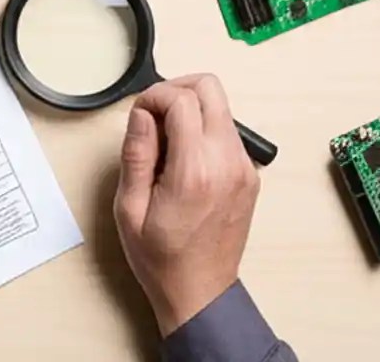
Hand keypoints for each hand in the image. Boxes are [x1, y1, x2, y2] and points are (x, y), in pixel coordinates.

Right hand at [113, 74, 259, 335]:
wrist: (200, 292)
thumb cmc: (161, 258)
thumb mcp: (129, 208)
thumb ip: (136, 154)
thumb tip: (142, 114)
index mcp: (194, 171)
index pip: (182, 100)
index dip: (154, 96)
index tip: (139, 114)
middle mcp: (226, 162)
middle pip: (210, 88)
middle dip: (176, 90)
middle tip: (153, 115)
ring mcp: (243, 168)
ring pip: (221, 107)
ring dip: (191, 110)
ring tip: (166, 143)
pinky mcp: (249, 175)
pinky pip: (228, 132)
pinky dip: (204, 130)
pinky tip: (184, 159)